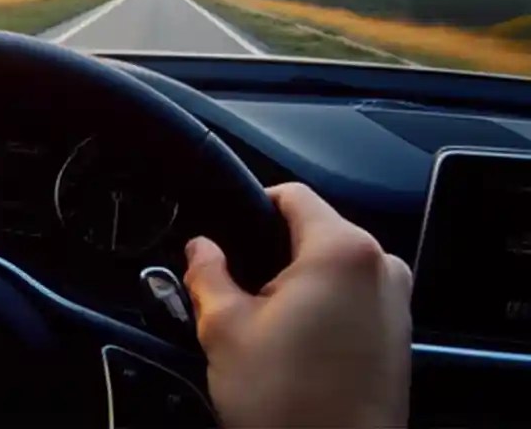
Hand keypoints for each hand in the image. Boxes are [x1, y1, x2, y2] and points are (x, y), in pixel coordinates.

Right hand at [184, 182, 411, 427]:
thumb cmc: (287, 403)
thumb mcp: (225, 329)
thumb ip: (207, 274)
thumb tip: (200, 247)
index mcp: (342, 250)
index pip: (291, 195)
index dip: (250, 208)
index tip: (224, 239)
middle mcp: (381, 266)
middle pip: (312, 231)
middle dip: (271, 256)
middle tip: (236, 297)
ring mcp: (396, 302)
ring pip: (331, 267)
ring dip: (296, 286)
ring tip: (264, 329)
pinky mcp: (398, 335)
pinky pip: (352, 298)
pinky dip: (320, 309)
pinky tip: (293, 348)